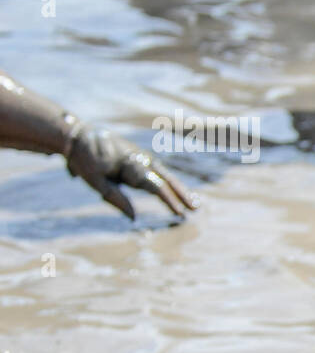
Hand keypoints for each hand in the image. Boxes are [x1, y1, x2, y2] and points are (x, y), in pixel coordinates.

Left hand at [64, 122, 197, 220]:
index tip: (180, 214)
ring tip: (193, 203)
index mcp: (131, 163)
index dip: (169, 200)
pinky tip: (177, 191)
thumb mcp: (94, 180)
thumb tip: (134, 218)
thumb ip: (115, 198)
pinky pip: (158, 172)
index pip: (155, 185)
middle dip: (182, 194)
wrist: (79, 135)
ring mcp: (142, 157)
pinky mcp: (139, 158)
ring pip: (165, 175)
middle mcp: (141, 158)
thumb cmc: (85, 159)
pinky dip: (170, 182)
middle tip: (197, 208)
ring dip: (180, 189)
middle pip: (167, 179)